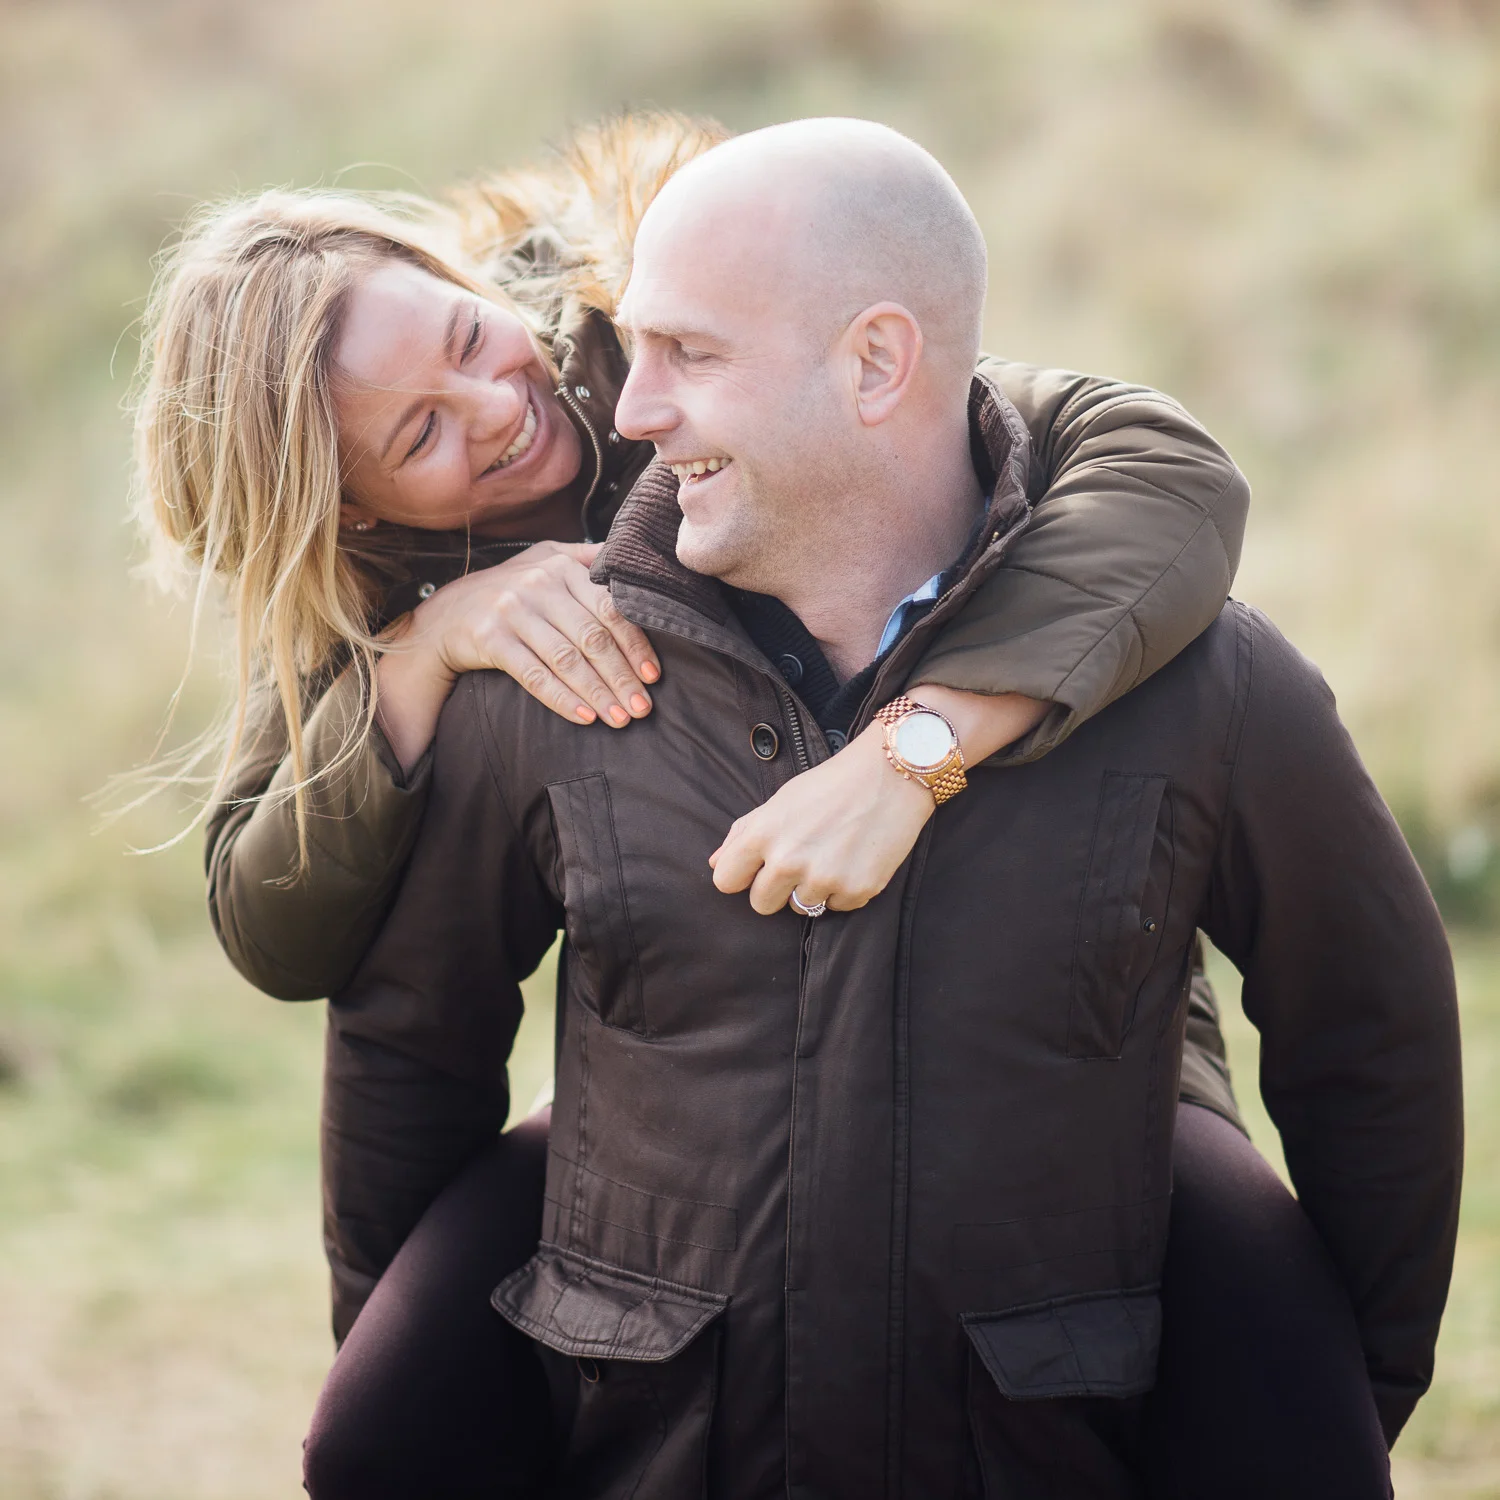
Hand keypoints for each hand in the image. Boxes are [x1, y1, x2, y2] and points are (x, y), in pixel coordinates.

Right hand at [376, 542, 659, 771]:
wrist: (445, 615)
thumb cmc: (510, 592)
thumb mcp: (546, 561)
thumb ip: (588, 559)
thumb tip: (636, 559)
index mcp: (562, 566)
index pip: (611, 608)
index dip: (636, 644)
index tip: (654, 676)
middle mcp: (538, 583)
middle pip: (593, 637)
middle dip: (622, 677)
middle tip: (643, 708)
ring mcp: (512, 610)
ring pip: (567, 659)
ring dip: (598, 693)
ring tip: (620, 719)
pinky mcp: (489, 637)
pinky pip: (534, 675)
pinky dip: (562, 699)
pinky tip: (585, 717)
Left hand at [708, 687, 1048, 914]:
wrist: (892, 775)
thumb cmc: (831, 784)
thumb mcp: (780, 800)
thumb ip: (743, 833)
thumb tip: (715, 864)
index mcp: (763, 835)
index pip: (725, 881)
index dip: (741, 875)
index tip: (757, 867)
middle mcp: (788, 861)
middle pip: (761, 904)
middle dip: (777, 887)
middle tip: (802, 859)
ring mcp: (823, 880)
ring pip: (800, 908)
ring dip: (812, 889)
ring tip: (832, 855)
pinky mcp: (856, 892)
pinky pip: (837, 907)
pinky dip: (844, 890)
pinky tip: (855, 859)